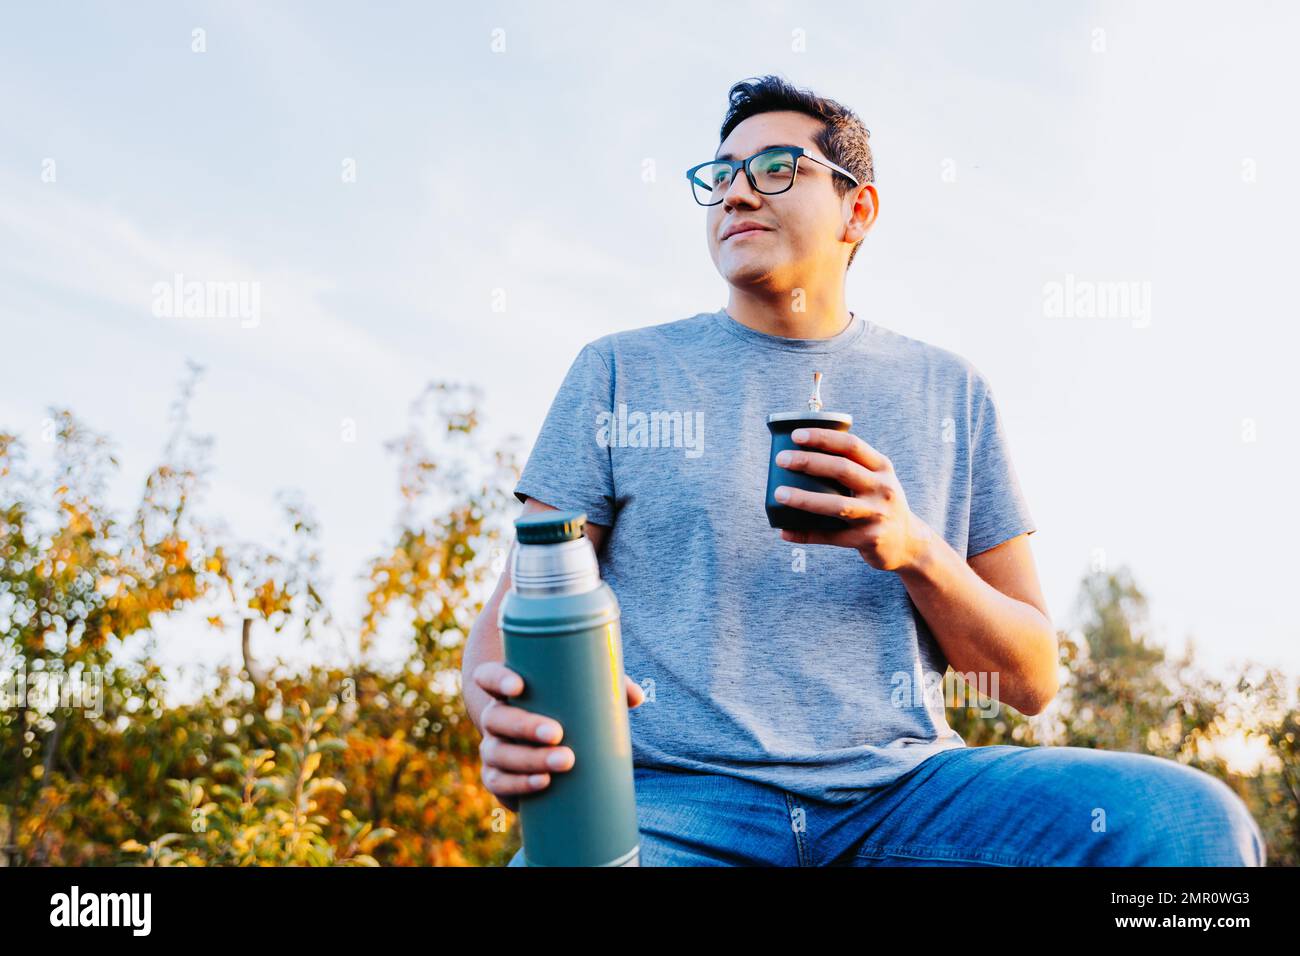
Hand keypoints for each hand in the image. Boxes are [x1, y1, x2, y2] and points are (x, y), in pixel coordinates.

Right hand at [472, 660, 645, 812]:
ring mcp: (494, 748)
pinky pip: (499, 783)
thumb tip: (636, 697)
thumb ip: (610, 689)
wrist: (555, 749)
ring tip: (565, 761)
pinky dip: (519, 785)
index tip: (518, 686)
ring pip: (498, 753)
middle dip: (525, 726)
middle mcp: (495, 718)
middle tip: (558, 733)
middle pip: (496, 718)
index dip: (496, 679)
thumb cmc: (570, 711)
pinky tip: (543, 783)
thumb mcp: (586, 694)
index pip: (487, 677)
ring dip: (529, 759)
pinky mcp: (498, 778)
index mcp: (509, 690)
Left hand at [773, 427, 929, 571]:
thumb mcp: (876, 479)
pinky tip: (785, 531)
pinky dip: (806, 534)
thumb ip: (850, 465)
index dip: (823, 438)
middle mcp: (882, 489)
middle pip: (842, 470)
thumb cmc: (879, 503)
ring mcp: (876, 515)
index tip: (796, 435)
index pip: (852, 446)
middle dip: (809, 462)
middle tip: (781, 459)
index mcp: (882, 468)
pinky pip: (832, 537)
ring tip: (779, 493)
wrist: (908, 542)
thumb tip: (801, 451)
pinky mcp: (869, 540)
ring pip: (836, 505)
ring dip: (805, 499)